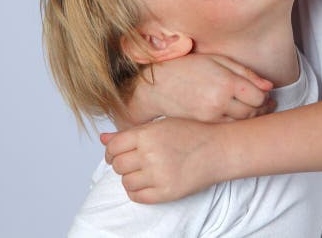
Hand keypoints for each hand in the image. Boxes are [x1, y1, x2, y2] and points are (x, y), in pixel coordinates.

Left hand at [101, 119, 219, 203]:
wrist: (219, 149)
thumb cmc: (192, 133)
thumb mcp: (161, 125)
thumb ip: (130, 133)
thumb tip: (102, 138)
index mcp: (148, 134)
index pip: (113, 147)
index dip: (111, 152)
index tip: (116, 154)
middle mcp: (151, 154)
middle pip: (118, 165)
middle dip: (122, 164)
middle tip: (135, 162)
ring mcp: (158, 175)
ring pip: (126, 182)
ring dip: (131, 178)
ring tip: (144, 172)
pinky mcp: (166, 192)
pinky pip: (138, 196)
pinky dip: (138, 191)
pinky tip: (148, 182)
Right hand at [123, 54, 275, 125]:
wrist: (158, 86)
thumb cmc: (189, 67)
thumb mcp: (218, 61)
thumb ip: (245, 73)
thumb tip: (269, 86)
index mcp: (227, 82)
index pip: (259, 96)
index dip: (265, 95)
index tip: (264, 93)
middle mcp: (220, 101)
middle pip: (253, 111)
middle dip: (261, 108)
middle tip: (265, 104)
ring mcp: (212, 116)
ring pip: (242, 122)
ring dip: (251, 117)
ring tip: (251, 110)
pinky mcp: (205, 125)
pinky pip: (229, 128)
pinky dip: (236, 123)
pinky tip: (235, 116)